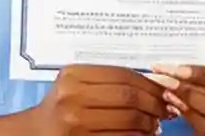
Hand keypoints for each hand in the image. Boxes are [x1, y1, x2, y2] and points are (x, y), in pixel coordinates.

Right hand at [30, 64, 171, 134]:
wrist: (36, 132)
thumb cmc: (62, 106)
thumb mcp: (77, 85)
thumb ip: (108, 80)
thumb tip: (156, 84)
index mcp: (73, 75)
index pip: (123, 75)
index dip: (150, 84)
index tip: (166, 91)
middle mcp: (72, 96)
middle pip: (129, 97)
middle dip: (155, 103)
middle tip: (168, 109)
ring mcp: (77, 121)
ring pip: (129, 120)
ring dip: (151, 123)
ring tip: (156, 123)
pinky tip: (144, 135)